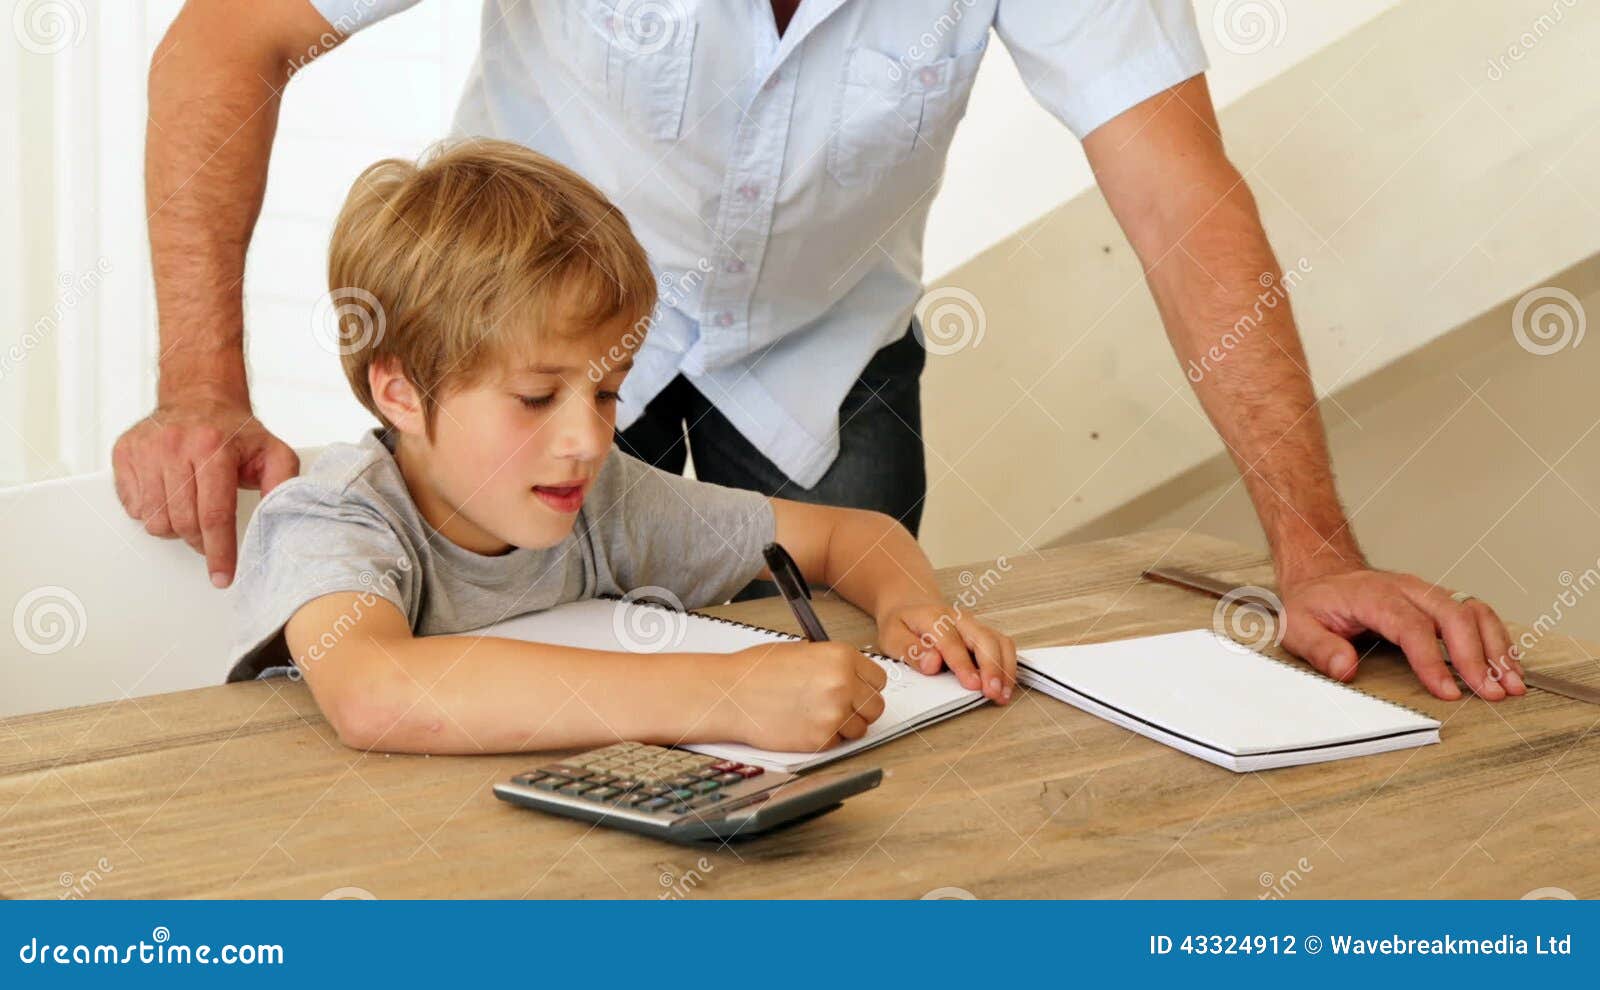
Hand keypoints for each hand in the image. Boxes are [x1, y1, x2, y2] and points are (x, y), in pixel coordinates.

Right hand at [112, 395, 298, 587]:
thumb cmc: (236, 430)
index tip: (222, 576)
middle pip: (183, 522)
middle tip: (210, 539)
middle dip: (199, 542)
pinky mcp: (124, 453)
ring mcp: (145, 449)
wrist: (199, 396)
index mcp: (212, 447)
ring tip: (191, 509)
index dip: (219, 552)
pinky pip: (133, 506)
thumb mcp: (273, 452)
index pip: (214, 514)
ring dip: (175, 527)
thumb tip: (281, 517)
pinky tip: (170, 495)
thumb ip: (282, 485)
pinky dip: (152, 511)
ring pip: (154, 519)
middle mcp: (174, 446)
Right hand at [719, 641, 887, 751]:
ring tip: (817, 716)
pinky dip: (825, 739)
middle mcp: (843, 684)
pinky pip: (838, 744)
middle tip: (840, 708)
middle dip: (860, 709)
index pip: (878, 679)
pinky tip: (804, 725)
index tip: (858, 691)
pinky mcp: (820, 739)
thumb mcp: (802, 652)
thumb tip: (855, 679)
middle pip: (876, 707)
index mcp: (841, 657)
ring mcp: (833, 714)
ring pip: (860, 729)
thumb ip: (833, 664)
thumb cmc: (757, 672)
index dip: (867, 687)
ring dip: (844, 727)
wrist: (730, 694)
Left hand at [875, 601, 1015, 703]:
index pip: (952, 641)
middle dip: (992, 667)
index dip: (963, 664)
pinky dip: (1008, 665)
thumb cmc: (901, 623)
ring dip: (1005, 668)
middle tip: (992, 693)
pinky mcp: (984, 633)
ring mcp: (974, 625)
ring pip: (999, 641)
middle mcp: (959, 619)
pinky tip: (1005, 685)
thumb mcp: (891, 635)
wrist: (911, 603)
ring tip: (1002, 694)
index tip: (972, 684)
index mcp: (933, 617)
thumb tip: (932, 664)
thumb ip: (910, 650)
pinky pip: (1003, 645)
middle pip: (984, 638)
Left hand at [1278, 565, 1524, 700]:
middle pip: (1453, 615)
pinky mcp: (1439, 600)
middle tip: (1491, 692)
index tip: (1446, 691)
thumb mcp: (1297, 626)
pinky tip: (1507, 666)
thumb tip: (1346, 669)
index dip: (1432, 660)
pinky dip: (1497, 639)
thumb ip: (1320, 648)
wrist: (1322, 574)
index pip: (1411, 626)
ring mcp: (1427, 592)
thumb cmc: (1314, 603)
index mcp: (1374, 595)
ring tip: (1510, 684)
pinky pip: (1477, 613)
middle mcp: (1408, 589)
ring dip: (1497, 647)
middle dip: (1476, 657)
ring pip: (1473, 610)